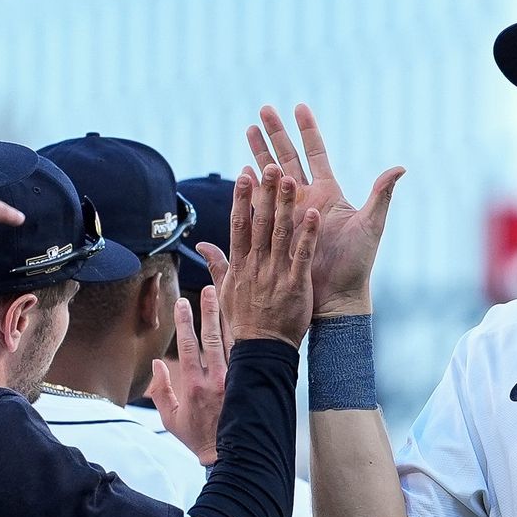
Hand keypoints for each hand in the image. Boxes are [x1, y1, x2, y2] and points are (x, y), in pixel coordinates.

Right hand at [146, 256, 228, 463]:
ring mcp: (236, 381)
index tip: (182, 303)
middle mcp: (217, 380)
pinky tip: (246, 319)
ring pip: (232, 342)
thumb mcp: (171, 419)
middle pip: (212, 338)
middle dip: (208, 311)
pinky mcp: (249, 383)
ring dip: (228, 318)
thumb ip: (160, 391)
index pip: (187, 347)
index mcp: (195, 387)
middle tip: (207, 288)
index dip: (184, 323)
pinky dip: (246, 335)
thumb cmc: (199, 440)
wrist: (233, 456)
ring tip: (227, 297)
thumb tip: (156, 364)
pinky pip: (248, 354)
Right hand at [217, 165, 319, 345]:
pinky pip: (302, 256)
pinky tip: (314, 214)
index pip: (239, 224)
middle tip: (270, 165)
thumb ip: (217, 264)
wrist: (262, 350)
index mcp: (240, 264)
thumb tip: (202, 244)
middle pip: (261, 222)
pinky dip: (308, 235)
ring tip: (291, 179)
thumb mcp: (226, 291)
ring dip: (286, 205)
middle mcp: (257, 265)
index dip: (242, 198)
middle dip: (265, 193)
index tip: (245, 174)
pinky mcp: (296, 285)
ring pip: (281, 233)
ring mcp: (276, 274)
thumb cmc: (245, 321)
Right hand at [244, 104, 403, 316]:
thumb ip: (381, 194)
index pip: (316, 153)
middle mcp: (308, 198)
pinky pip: (262, 204)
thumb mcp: (371, 225)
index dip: (308, 130)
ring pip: (272, 175)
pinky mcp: (277, 230)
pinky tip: (243, 169)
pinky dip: (253, 186)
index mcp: (329, 193)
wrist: (337, 295)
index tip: (299, 107)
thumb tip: (399, 167)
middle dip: (276, 133)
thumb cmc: (357, 262)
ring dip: (260, 153)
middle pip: (289, 157)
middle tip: (264, 109)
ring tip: (249, 128)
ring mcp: (290, 213)